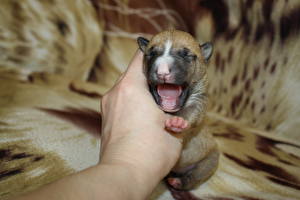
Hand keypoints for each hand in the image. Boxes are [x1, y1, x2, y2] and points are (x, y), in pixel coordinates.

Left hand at [100, 50, 181, 194]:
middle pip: (133, 74)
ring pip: (126, 89)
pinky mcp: (105, 119)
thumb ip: (176, 114)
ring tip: (158, 105)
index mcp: (130, 87)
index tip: (165, 59)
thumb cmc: (150, 151)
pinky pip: (120, 102)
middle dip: (150, 78)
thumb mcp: (175, 128)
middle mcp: (115, 93)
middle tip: (167, 87)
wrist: (125, 175)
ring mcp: (107, 107)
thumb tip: (176, 115)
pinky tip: (145, 117)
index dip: (155, 55)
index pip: (140, 57)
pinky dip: (132, 104)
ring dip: (141, 93)